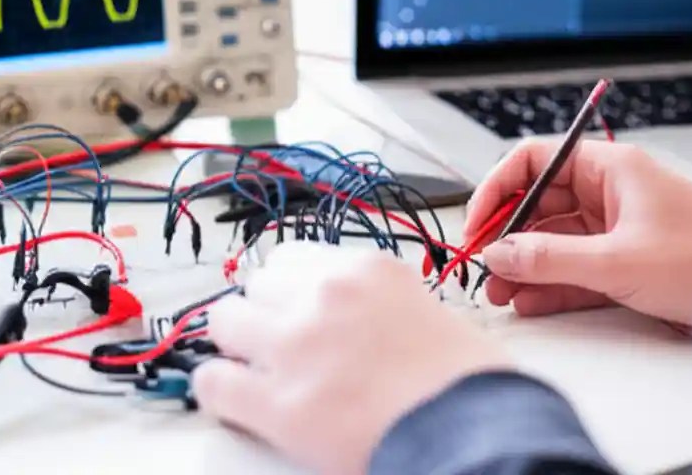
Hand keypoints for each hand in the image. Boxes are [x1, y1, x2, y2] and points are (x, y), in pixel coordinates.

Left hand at [193, 242, 511, 474]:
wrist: (477, 433)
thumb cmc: (471, 384)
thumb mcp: (431, 313)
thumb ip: (383, 305)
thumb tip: (359, 321)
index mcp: (366, 270)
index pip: (293, 258)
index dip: (289, 288)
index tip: (291, 305)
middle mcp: (325, 296)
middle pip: (256, 285)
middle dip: (264, 313)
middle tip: (278, 343)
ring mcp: (296, 346)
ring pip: (224, 321)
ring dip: (237, 345)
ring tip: (253, 370)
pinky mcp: (279, 403)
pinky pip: (214, 383)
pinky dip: (219, 392)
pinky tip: (237, 401)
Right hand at [465, 140, 691, 326]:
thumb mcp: (618, 261)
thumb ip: (550, 258)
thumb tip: (500, 255)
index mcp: (611, 169)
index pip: (533, 160)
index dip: (497, 189)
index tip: (477, 223)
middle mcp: (610, 193)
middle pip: (538, 203)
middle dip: (506, 235)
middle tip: (482, 265)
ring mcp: (616, 229)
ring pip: (552, 239)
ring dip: (523, 265)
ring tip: (500, 292)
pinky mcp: (623, 263)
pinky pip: (571, 267)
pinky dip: (547, 283)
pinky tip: (528, 301)